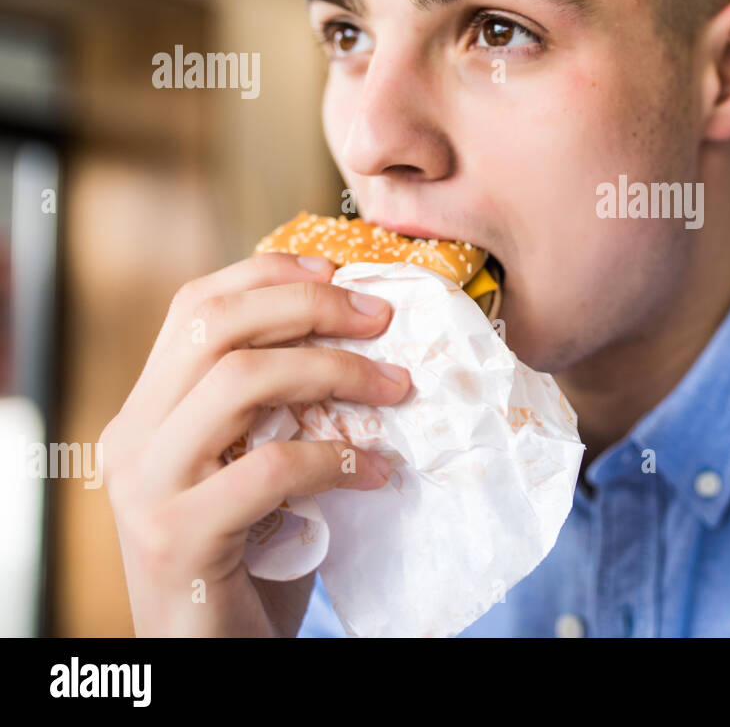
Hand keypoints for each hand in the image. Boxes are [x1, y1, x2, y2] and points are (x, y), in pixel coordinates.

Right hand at [101, 251, 409, 635]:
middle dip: (309, 307)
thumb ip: (278, 408)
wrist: (213, 655)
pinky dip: (340, 461)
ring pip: (241, 381)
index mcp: (149, 409)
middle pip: (214, 326)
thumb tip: (365, 336)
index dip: (269, 274)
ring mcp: (150, 485)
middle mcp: (134, 436)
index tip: (340, 272)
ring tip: (396, 390)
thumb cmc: (249, 555)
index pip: (196, 307)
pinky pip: (272, 467)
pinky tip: (383, 473)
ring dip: (335, 372)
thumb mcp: (254, 464)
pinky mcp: (180, 534)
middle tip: (383, 320)